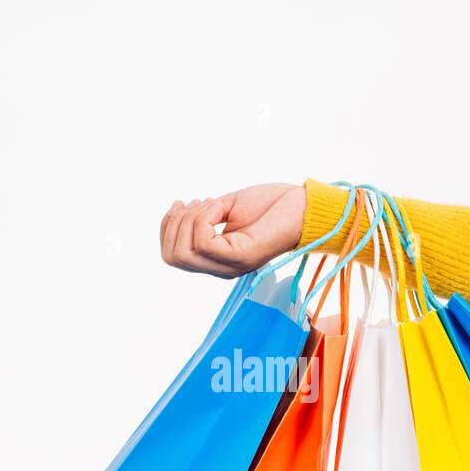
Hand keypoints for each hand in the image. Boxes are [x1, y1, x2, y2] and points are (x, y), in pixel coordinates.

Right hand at [159, 183, 304, 277]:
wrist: (303, 206)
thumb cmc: (270, 205)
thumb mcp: (225, 210)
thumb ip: (201, 218)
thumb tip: (178, 214)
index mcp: (216, 259)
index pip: (172, 256)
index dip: (167, 228)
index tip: (182, 203)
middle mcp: (221, 268)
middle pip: (172, 257)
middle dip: (174, 224)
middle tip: (198, 202)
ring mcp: (230, 265)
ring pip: (183, 253)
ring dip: (188, 220)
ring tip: (212, 203)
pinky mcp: (241, 257)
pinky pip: (204, 242)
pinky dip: (204, 218)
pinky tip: (221, 207)